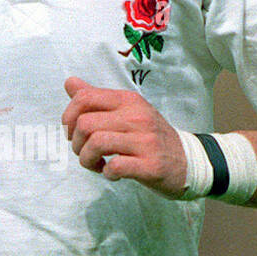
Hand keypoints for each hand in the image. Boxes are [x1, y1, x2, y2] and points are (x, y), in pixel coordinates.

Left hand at [61, 77, 187, 195]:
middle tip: (85, 152)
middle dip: (76, 143)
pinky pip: (115, 166)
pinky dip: (107, 173)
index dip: (68, 117)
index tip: (73, 132)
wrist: (189, 161)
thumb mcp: (127, 112)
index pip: (85, 98)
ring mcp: (145, 140)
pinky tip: (112, 172)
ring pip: (96, 143)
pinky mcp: (151, 164)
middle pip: (85, 123)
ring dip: (87, 159)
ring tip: (96, 164)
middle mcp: (137, 116)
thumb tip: (70, 82)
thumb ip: (97, 98)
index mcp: (128, 100)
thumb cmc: (150, 137)